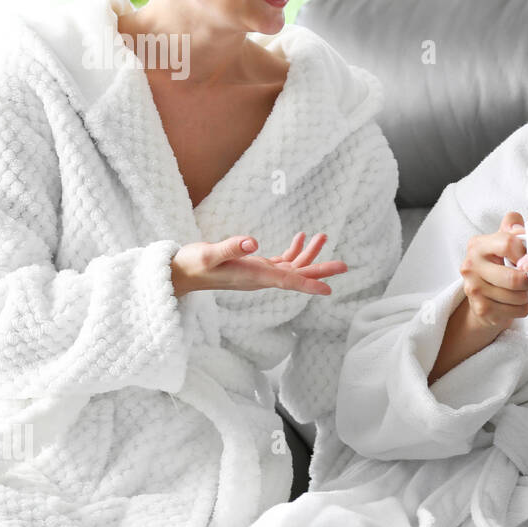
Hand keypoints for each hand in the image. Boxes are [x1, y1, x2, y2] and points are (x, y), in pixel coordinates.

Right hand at [171, 231, 345, 296]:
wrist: (182, 272)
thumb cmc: (194, 264)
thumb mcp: (210, 253)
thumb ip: (230, 247)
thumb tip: (253, 241)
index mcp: (255, 277)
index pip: (287, 282)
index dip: (309, 285)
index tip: (329, 290)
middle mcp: (261, 278)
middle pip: (297, 277)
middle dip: (321, 270)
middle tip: (345, 265)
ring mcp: (260, 273)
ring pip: (292, 268)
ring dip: (309, 254)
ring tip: (323, 236)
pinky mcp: (255, 267)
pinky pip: (281, 262)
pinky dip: (294, 251)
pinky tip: (301, 238)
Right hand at [459, 211, 527, 329]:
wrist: (480, 296)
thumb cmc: (496, 265)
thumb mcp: (502, 241)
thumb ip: (512, 226)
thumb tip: (521, 228)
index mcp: (477, 245)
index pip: (509, 243)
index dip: (526, 252)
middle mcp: (470, 266)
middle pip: (515, 277)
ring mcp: (474, 289)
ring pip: (519, 296)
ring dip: (527, 295)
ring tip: (522, 290)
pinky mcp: (482, 309)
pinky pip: (518, 310)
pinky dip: (524, 308)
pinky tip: (516, 302)